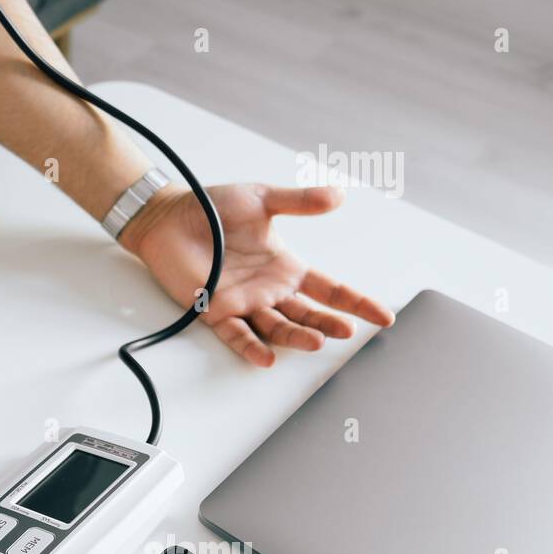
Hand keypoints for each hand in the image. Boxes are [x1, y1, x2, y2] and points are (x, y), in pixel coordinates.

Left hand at [120, 182, 393, 366]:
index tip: (383, 316)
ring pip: (277, 327)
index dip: (356, 302)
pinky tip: (266, 358)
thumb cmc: (214, 208)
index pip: (330, 289)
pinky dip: (250, 347)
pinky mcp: (214, 309)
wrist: (170, 216)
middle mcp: (269, 290)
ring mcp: (244, 302)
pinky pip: (236, 334)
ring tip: (316, 342)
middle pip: (307, 314)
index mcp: (286, 267)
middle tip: (348, 331)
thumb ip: (299, 202)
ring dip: (296, 336)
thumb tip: (338, 195)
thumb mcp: (262, 200)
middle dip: (328, 323)